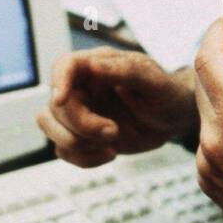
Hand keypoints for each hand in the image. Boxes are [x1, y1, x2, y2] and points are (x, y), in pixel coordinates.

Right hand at [38, 47, 197, 166]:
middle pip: (56, 104)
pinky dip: (84, 158)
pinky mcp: (81, 136)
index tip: (61, 100)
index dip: (58, 81)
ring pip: (49, 124)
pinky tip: (111, 153)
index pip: (65, 65)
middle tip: (114, 132)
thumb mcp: (154, 82)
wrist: (173, 120)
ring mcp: (79, 112)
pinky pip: (63, 149)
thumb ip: (127, 71)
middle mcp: (83, 87)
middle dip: (82, 124)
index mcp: (97, 65)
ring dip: (75, 142)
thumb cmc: (166, 93)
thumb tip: (94, 65)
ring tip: (111, 146)